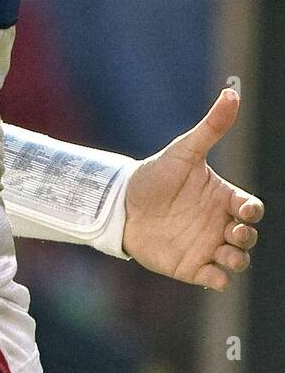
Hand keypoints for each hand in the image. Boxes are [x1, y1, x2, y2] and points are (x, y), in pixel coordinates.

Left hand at [122, 88, 263, 290]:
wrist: (119, 202)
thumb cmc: (155, 175)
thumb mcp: (184, 151)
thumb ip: (211, 127)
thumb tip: (232, 92)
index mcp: (222, 198)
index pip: (251, 208)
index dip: (252, 211)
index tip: (243, 208)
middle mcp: (218, 224)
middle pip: (248, 236)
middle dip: (246, 237)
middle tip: (232, 231)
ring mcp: (206, 246)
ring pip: (236, 260)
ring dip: (237, 259)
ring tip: (225, 251)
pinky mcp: (190, 266)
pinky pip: (215, 280)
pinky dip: (219, 280)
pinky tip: (212, 274)